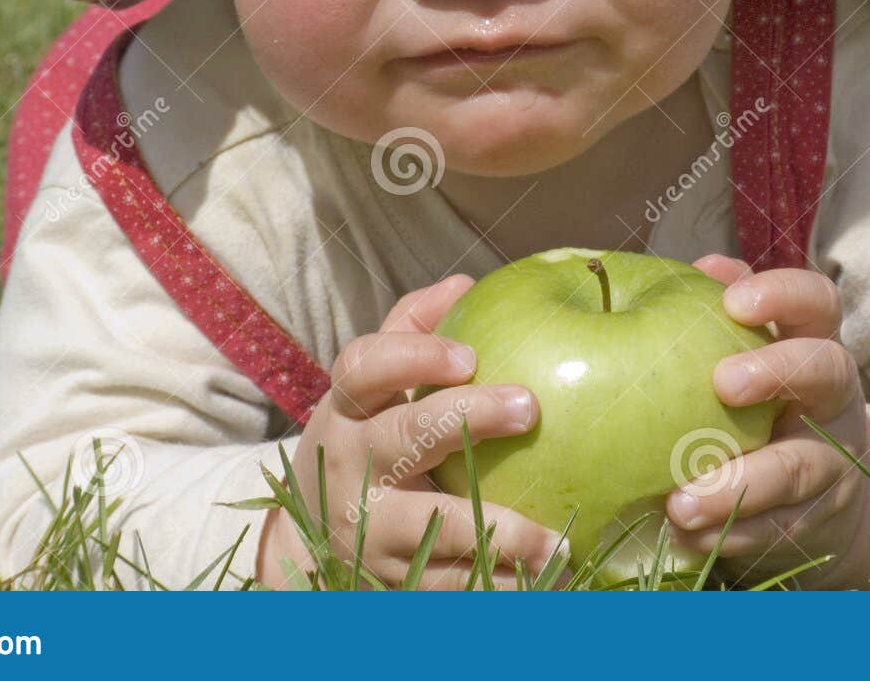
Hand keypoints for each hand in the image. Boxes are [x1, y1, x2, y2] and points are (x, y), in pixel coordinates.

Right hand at [258, 274, 570, 589]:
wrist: (309, 541)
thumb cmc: (368, 438)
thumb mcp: (374, 387)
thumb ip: (414, 330)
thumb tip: (465, 282)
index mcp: (348, 408)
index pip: (364, 368)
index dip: (414, 358)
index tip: (470, 355)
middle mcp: (350, 466)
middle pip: (403, 437)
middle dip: (468, 420)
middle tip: (531, 407)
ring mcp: (366, 529)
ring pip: (432, 527)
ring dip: (501, 532)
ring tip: (560, 539)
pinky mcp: (386, 582)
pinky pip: (448, 586)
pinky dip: (499, 588)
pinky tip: (549, 583)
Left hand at [665, 254, 868, 587]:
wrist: (836, 499)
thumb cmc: (768, 404)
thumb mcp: (758, 352)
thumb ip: (726, 310)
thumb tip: (699, 266)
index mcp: (815, 344)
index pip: (817, 303)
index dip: (783, 294)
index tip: (734, 301)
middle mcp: (832, 400)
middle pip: (826, 371)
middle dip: (776, 371)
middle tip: (722, 383)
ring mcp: (830, 465)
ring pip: (797, 470)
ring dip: (737, 487)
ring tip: (680, 503)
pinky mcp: (813, 525)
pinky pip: (774, 532)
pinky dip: (727, 536)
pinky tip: (683, 535)